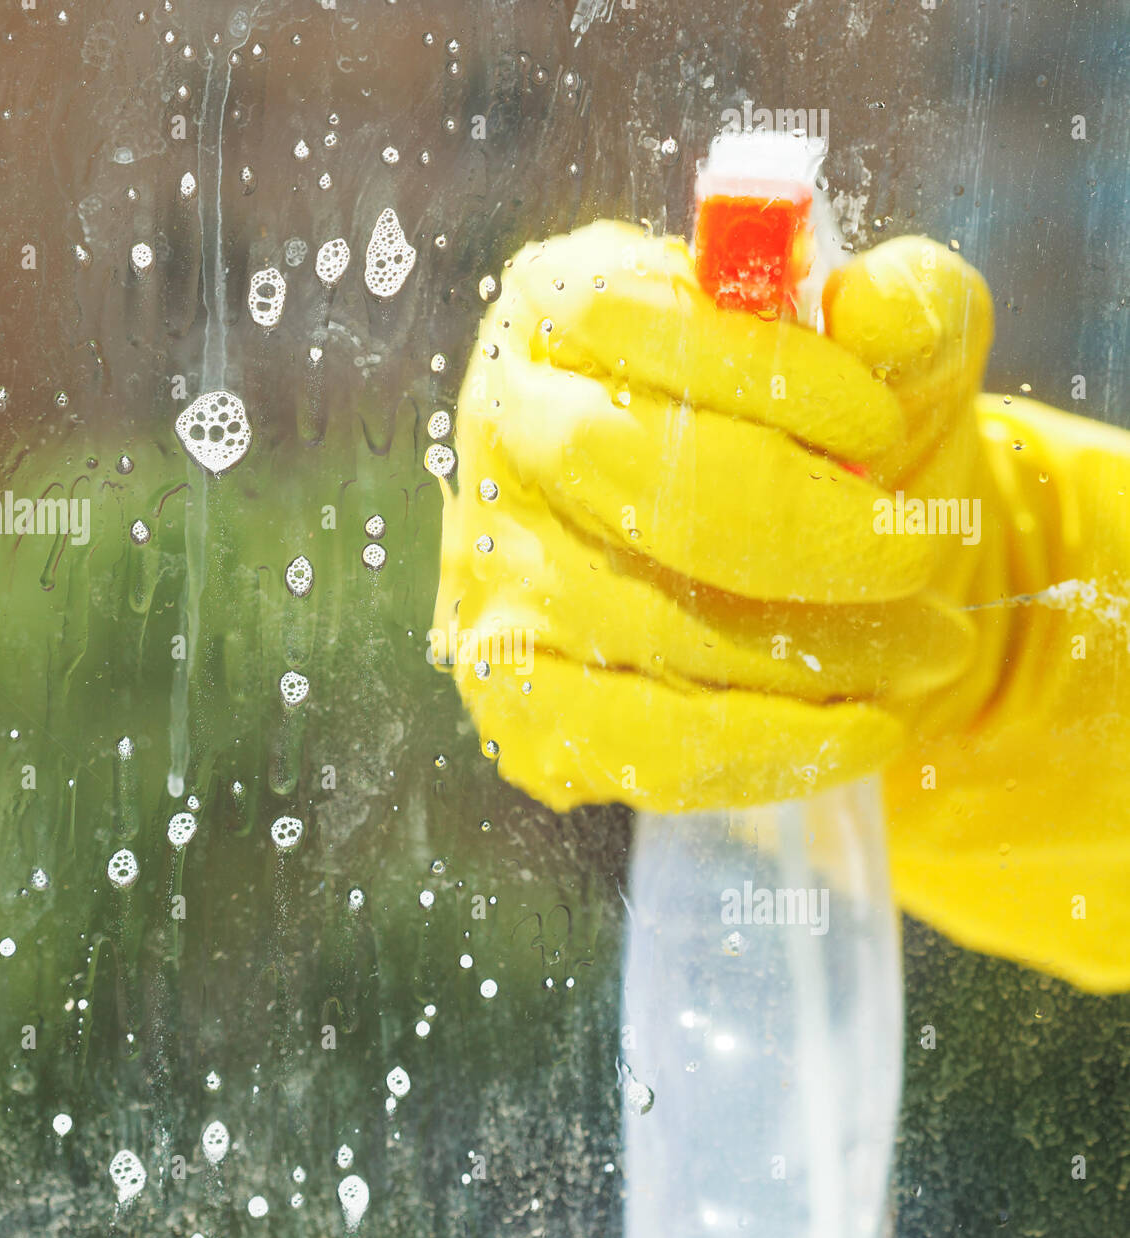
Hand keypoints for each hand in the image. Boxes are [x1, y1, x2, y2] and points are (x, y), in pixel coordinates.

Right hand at [433, 220, 991, 812]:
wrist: (814, 574)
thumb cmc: (842, 442)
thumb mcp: (893, 353)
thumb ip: (909, 307)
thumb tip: (876, 314)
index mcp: (562, 311)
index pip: (624, 318)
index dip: (762, 374)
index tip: (882, 425)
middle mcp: (503, 437)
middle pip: (619, 472)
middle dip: (795, 525)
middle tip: (916, 552)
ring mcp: (492, 576)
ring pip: (638, 622)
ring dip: (810, 650)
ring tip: (929, 646)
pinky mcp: (519, 697)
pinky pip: (632, 740)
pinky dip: (765, 745)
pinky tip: (863, 730)